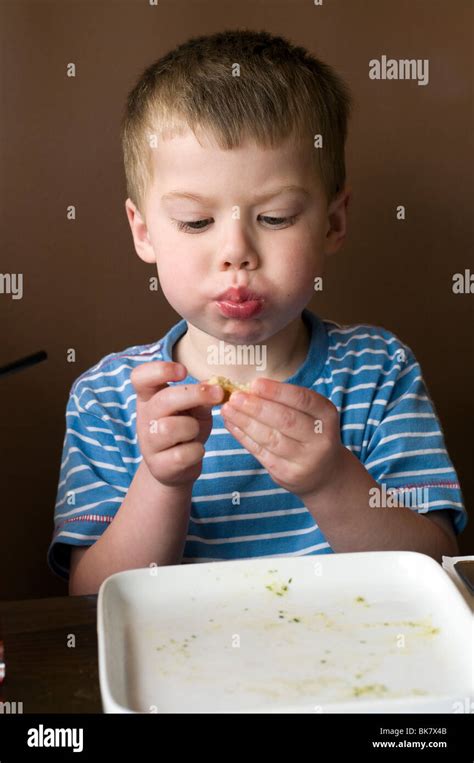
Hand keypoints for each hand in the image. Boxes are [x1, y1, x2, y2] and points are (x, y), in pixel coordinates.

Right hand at [131, 361, 223, 487]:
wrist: (175, 467)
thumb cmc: (185, 429)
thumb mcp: (195, 409)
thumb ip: (202, 397)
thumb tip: (215, 386)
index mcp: (149, 397)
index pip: (140, 377)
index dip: (159, 370)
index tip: (183, 371)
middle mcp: (144, 418)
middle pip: (163, 400)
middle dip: (194, 394)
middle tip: (218, 393)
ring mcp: (148, 443)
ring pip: (171, 428)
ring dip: (193, 428)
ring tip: (195, 431)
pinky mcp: (158, 466)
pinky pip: (182, 454)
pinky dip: (196, 451)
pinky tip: (195, 450)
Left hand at [221, 377, 344, 499]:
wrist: (324, 473)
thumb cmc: (310, 433)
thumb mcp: (311, 414)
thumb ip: (286, 402)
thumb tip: (249, 388)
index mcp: (327, 415)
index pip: (303, 400)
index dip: (278, 391)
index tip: (254, 383)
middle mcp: (320, 438)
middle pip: (285, 420)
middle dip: (257, 407)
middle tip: (235, 397)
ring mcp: (305, 459)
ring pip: (271, 438)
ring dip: (245, 422)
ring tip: (228, 409)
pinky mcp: (288, 473)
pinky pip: (261, 452)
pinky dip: (243, 437)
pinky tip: (232, 425)